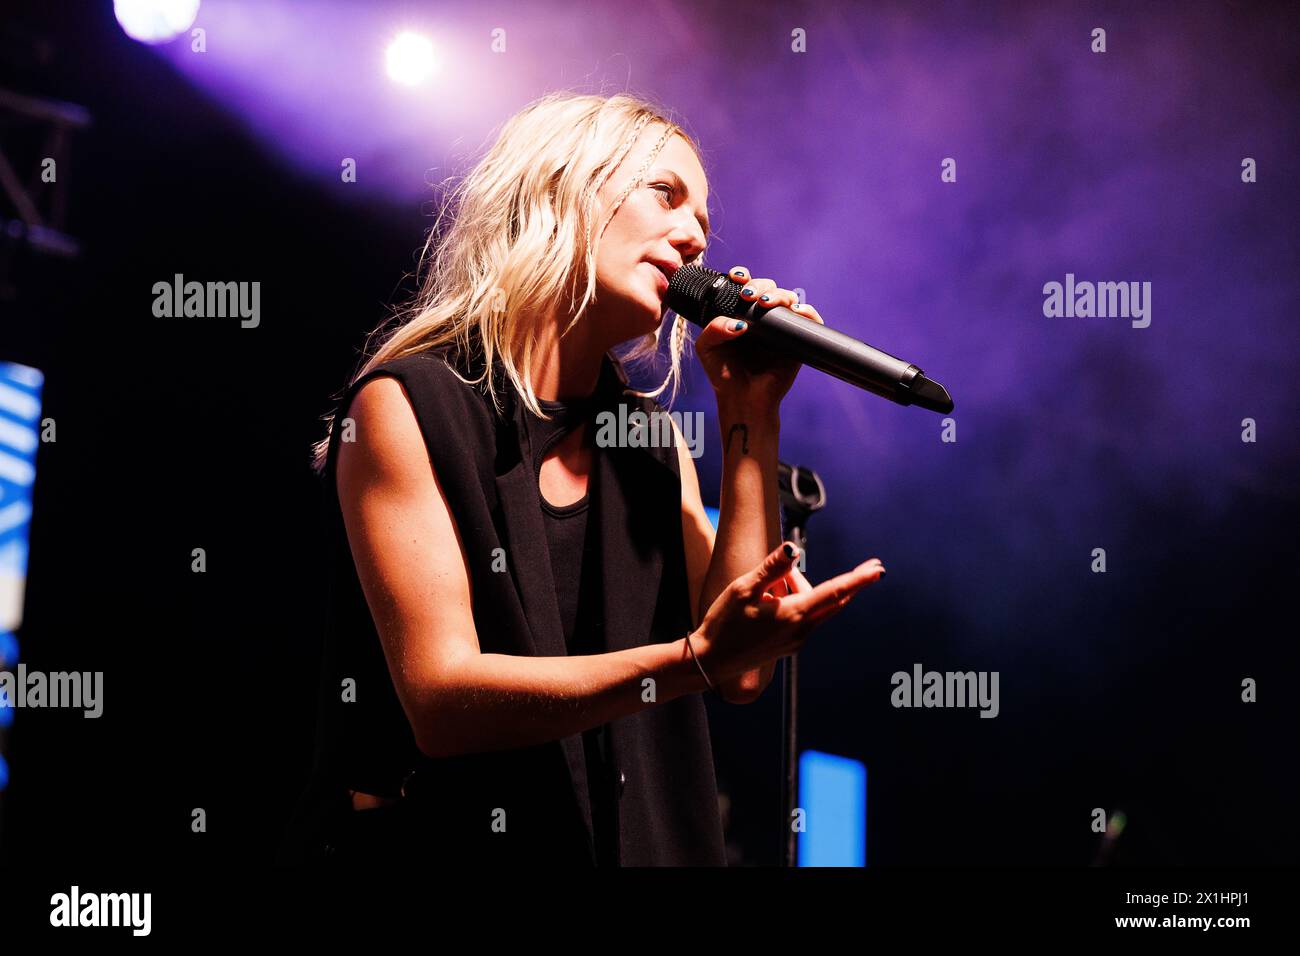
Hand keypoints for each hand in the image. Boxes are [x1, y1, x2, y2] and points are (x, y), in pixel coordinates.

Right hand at [689, 541, 884, 685]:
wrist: (710, 661)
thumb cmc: (724, 623)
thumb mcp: (744, 588)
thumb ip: (772, 568)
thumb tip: (794, 550)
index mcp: (793, 614)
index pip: (834, 591)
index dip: (858, 579)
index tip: (879, 570)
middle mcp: (801, 630)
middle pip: (830, 599)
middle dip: (840, 582)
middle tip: (836, 568)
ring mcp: (797, 641)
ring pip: (815, 607)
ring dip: (800, 590)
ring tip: (764, 590)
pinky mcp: (790, 646)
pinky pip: (804, 618)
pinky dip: (794, 603)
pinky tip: (767, 602)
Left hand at [693, 265, 825, 413]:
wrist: (743, 398)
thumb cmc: (724, 373)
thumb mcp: (707, 347)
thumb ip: (714, 327)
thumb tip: (740, 321)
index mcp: (741, 313)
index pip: (746, 286)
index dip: (743, 276)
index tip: (736, 278)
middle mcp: (763, 317)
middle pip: (768, 287)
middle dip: (759, 285)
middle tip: (748, 297)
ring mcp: (781, 327)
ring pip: (788, 298)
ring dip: (779, 295)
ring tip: (765, 304)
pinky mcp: (798, 340)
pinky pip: (809, 320)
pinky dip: (807, 311)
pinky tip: (796, 311)